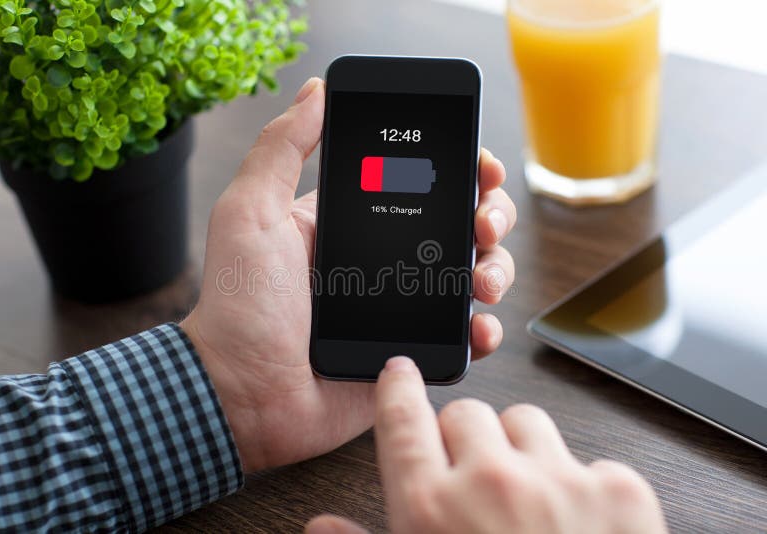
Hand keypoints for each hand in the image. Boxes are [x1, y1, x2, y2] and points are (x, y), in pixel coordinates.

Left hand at [180, 77, 516, 472]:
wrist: (241, 393)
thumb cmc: (238, 305)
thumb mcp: (251, 212)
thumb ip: (281, 149)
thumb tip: (316, 91)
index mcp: (352, 223)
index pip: (419, 183)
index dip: (457, 170)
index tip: (479, 166)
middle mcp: (384, 260)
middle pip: (459, 225)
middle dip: (489, 215)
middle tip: (483, 223)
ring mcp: (402, 308)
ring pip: (473, 276)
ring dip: (496, 269)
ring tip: (482, 280)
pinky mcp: (411, 352)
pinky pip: (463, 337)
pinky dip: (483, 331)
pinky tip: (478, 327)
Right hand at [306, 357, 666, 533]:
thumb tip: (320, 528)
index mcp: (430, 510)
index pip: (401, 417)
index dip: (398, 388)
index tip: (400, 373)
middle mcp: (491, 483)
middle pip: (466, 413)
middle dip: (465, 440)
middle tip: (475, 483)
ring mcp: (559, 482)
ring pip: (526, 421)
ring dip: (522, 452)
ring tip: (527, 504)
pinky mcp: (619, 492)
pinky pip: (590, 460)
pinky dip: (583, 488)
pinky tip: (578, 528)